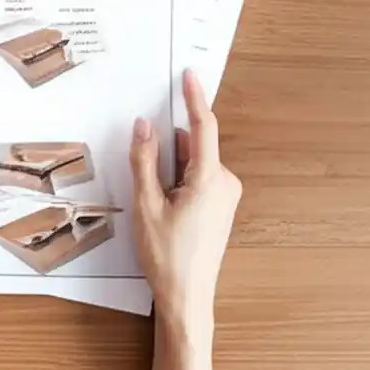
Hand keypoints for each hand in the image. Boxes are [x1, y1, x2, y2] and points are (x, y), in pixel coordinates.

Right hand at [130, 69, 242, 369]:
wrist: (187, 295)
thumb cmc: (166, 254)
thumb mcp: (146, 204)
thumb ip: (144, 160)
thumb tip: (144, 126)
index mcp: (209, 180)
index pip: (203, 127)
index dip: (193, 98)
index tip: (189, 74)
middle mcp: (225, 184)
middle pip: (193, 147)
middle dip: (167, 148)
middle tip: (146, 175)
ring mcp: (225, 196)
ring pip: (193, 164)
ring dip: (171, 168)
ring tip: (153, 201)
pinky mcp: (220, 206)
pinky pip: (198, 178)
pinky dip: (178, 180)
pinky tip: (163, 205)